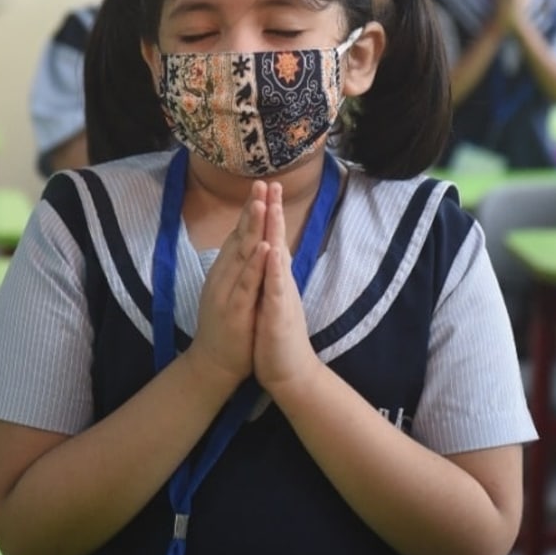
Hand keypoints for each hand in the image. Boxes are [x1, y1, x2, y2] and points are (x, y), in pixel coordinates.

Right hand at [188, 181, 268, 387]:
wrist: (213, 364)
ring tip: (262, 204)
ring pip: (241, 256)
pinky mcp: (234, 310)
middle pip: (239, 237)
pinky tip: (265, 248)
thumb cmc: (227, 327)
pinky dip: (255, 265)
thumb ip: (237, 268)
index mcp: (225, 272)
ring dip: (251, 229)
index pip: (239, 235)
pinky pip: (246, 284)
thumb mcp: (230, 291)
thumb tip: (245, 244)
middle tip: (262, 183)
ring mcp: (227, 292)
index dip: (250, 210)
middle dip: (252, 210)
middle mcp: (223, 276)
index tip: (262, 186)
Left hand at [253, 182, 321, 394]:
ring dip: (275, 232)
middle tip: (273, 181)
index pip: (271, 240)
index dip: (268, 214)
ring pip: (278, 258)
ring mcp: (281, 296)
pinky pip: (275, 289)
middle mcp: (281, 282)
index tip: (265, 188)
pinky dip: (274, 270)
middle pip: (277, 240)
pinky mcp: (278, 314)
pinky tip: (273, 252)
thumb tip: (271, 257)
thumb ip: (272, 278)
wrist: (290, 373)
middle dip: (273, 211)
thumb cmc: (277, 338)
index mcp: (275, 279)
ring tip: (272, 205)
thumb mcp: (272, 301)